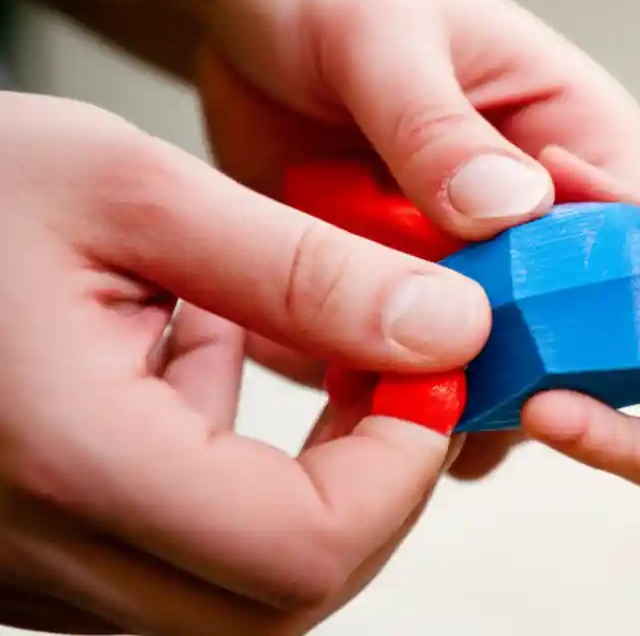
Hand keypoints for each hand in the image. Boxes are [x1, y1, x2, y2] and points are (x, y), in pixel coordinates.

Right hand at [0, 93, 487, 633]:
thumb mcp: (136, 190)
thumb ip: (306, 273)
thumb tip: (452, 333)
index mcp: (69, 458)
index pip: (303, 549)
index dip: (403, 469)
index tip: (431, 371)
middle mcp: (38, 549)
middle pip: (282, 600)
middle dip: (372, 489)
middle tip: (387, 373)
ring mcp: (24, 571)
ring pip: (231, 597)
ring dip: (304, 490)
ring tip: (273, 351)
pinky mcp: (23, 559)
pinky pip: (167, 568)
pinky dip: (228, 488)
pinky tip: (190, 370)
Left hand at [193, 0, 639, 476]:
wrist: (241, 1)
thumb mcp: (386, 36)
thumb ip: (438, 126)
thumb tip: (507, 209)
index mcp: (579, 134)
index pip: (636, 238)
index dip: (606, 304)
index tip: (541, 348)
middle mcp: (537, 210)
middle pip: (568, 324)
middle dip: (516, 367)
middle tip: (448, 386)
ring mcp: (468, 257)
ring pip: (488, 358)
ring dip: (440, 383)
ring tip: (381, 386)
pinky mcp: (401, 285)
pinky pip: (405, 359)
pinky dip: (373, 378)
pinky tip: (335, 374)